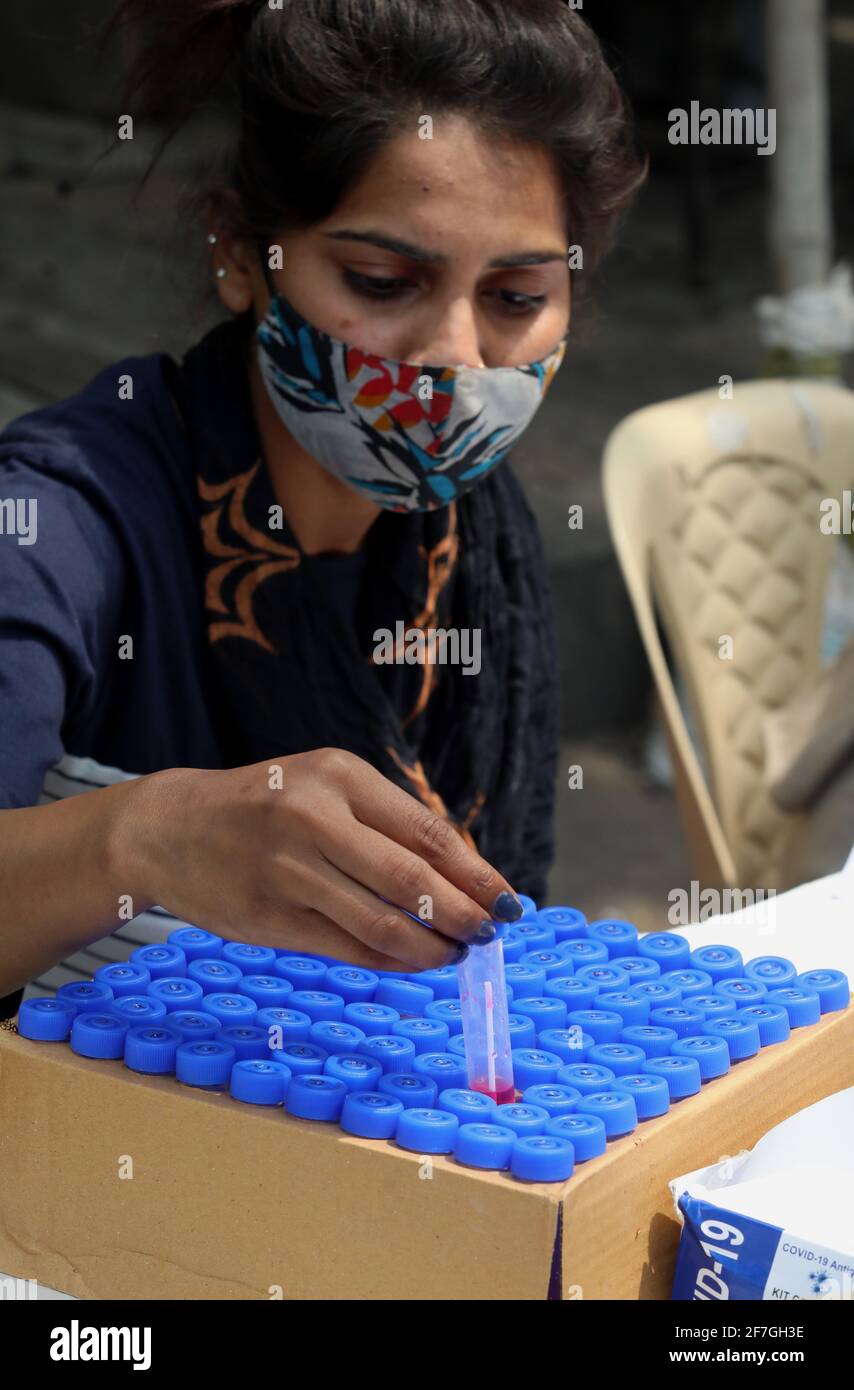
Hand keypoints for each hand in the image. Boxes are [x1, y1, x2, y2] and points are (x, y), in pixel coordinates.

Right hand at [124, 748, 522, 971]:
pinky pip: (348, 947)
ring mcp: (287, 870)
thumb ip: (385, 824)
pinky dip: (390, 958)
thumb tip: (465, 878)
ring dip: (431, 946)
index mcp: (338, 775)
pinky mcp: (269, 917)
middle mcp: (313, 818)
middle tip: (490, 933)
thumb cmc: (266, 807)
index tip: (507, 900)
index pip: (426, 831)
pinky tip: (412, 959)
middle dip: (464, 914)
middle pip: (412, 879)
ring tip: (455, 953)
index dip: (475, 873)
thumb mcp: (324, 787)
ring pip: (383, 922)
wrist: (171, 828)